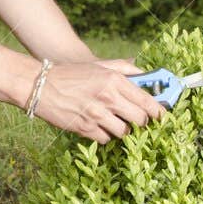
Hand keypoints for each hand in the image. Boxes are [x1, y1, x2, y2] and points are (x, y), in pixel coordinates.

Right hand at [30, 59, 168, 143]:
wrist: (40, 85)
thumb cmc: (71, 74)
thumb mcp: (99, 65)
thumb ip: (125, 68)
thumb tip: (146, 76)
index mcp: (114, 80)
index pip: (147, 100)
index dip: (159, 111)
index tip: (163, 116)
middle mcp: (108, 98)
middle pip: (140, 119)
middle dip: (142, 122)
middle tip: (138, 120)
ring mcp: (96, 115)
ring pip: (124, 132)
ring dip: (123, 129)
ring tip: (114, 121)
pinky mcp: (85, 129)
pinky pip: (106, 139)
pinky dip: (105, 135)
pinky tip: (99, 126)